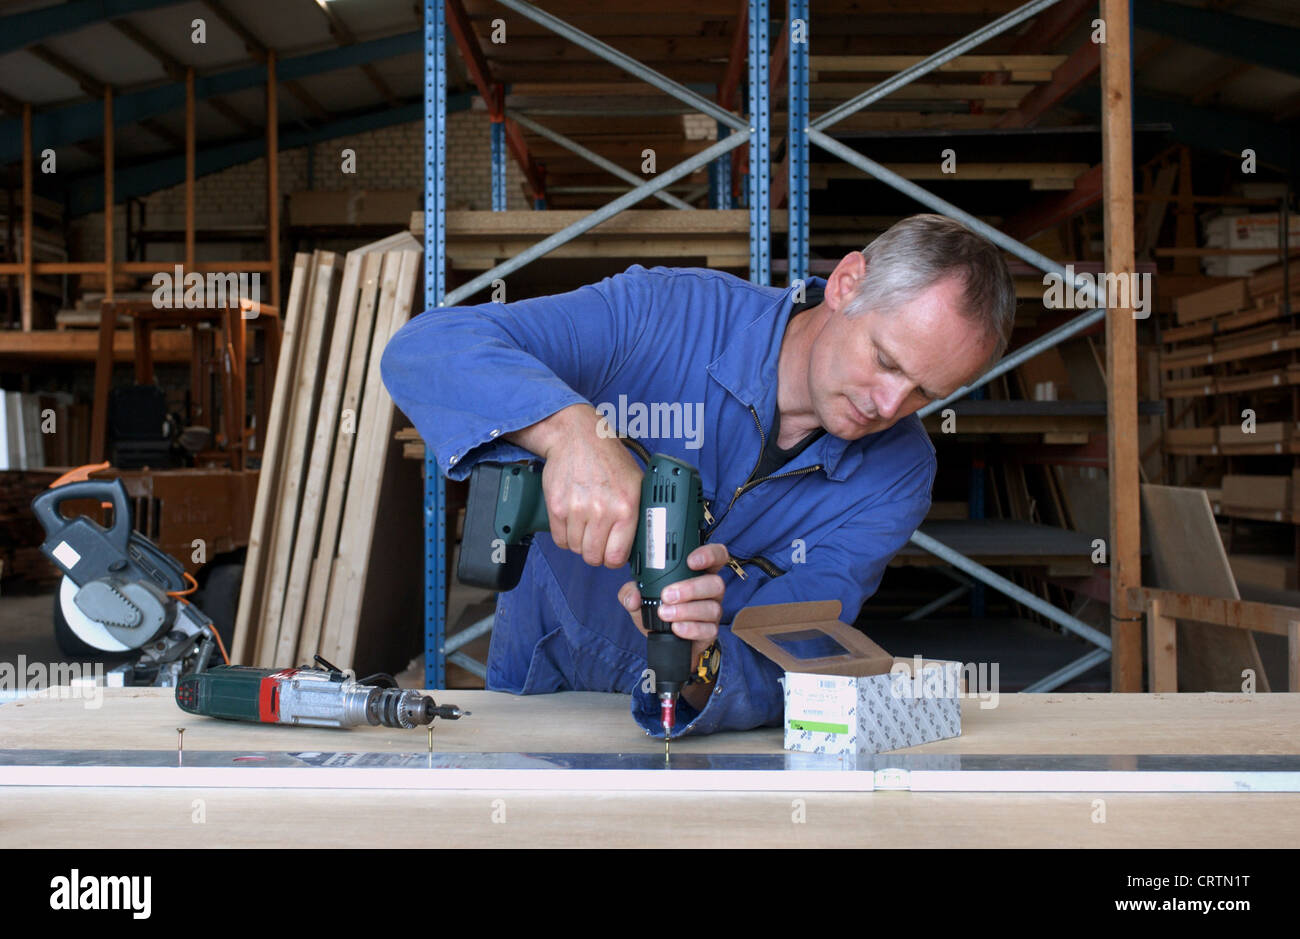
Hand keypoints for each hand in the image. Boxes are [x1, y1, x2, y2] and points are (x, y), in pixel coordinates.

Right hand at [507, 403, 643, 567]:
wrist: (578, 437)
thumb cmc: (608, 459)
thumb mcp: (636, 483)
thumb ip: (638, 514)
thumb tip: (641, 542)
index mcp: (626, 507)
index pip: (616, 557)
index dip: (614, 558)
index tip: (612, 553)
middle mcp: (602, 511)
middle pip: (593, 557)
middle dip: (596, 552)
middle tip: (598, 540)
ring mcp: (577, 510)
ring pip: (576, 548)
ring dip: (580, 542)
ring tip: (585, 524)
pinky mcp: (556, 507)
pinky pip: (559, 539)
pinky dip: (565, 535)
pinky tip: (573, 521)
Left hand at [618, 543, 730, 665]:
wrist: (663, 640)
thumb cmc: (658, 609)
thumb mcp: (641, 598)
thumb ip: (631, 592)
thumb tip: (633, 596)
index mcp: (698, 573)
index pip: (716, 556)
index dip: (709, 555)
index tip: (690, 561)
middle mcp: (710, 591)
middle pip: (716, 583)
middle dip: (691, 588)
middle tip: (667, 595)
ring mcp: (712, 612)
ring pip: (712, 608)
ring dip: (686, 610)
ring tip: (665, 613)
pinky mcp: (710, 631)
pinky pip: (708, 630)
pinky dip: (690, 628)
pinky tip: (676, 628)